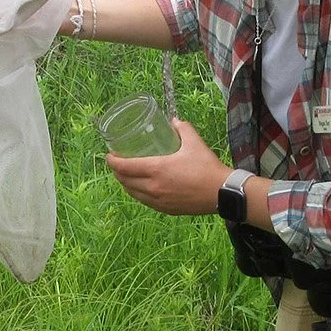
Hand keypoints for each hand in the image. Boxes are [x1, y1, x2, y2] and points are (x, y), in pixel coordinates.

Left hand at [105, 120, 232, 215]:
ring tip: (126, 175)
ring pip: (132, 193)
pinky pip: (144, 201)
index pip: (125, 167)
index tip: (109, 155)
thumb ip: (182, 128)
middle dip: (117, 172)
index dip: (113, 161)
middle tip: (117, 163)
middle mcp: (153, 188)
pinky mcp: (165, 209)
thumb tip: (174, 121)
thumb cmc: (207, 167)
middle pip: (124, 181)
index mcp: (157, 170)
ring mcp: (158, 201)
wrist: (221, 192)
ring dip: (125, 184)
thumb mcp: (194, 142)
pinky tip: (141, 188)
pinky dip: (137, 193)